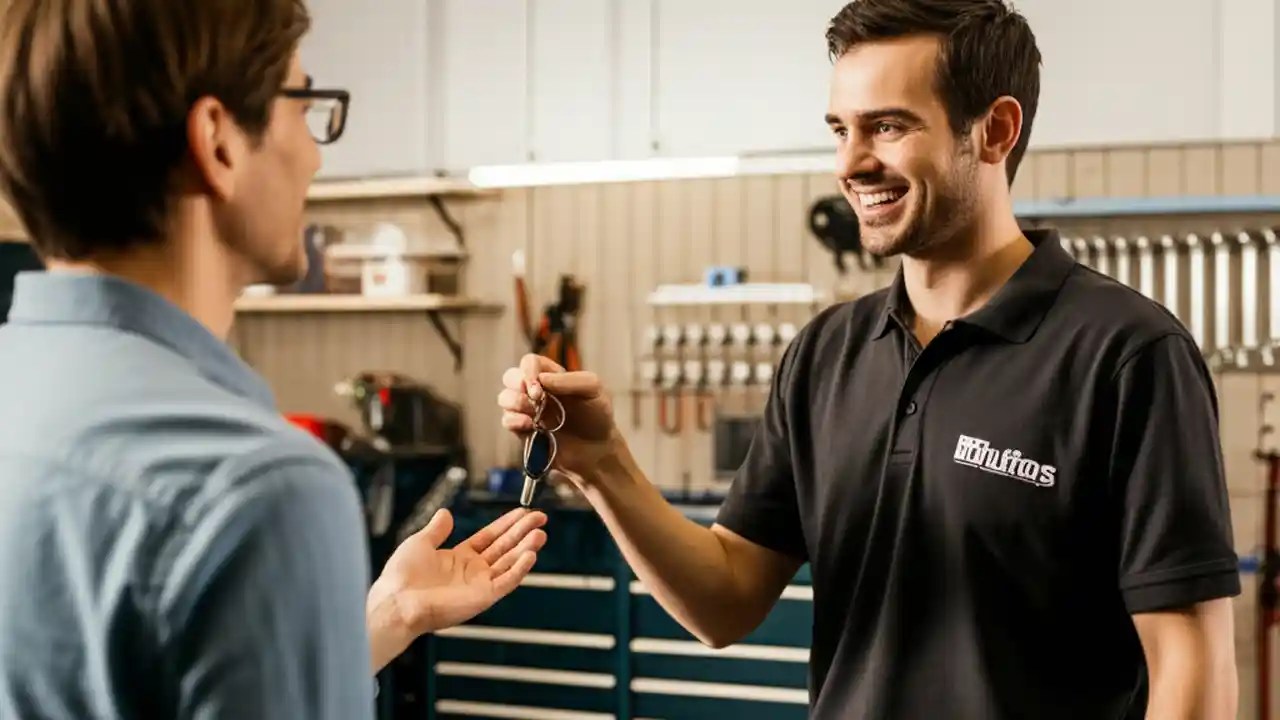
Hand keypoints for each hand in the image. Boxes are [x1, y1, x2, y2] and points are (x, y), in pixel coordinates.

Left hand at [366, 507, 546, 671]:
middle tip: (540, 518)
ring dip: (526, 547)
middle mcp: (473, 571)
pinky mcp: (483, 597)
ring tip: (540, 533)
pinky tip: (531, 554)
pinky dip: (520, 568)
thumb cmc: (402, 576)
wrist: (397, 601)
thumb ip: (437, 529)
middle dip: (523, 532)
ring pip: (510, 562)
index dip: (507, 524)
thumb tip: (445, 513)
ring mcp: (479, 584)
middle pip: (505, 547)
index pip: (490, 538)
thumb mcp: (420, 543)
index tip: (522, 513)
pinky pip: (507, 581)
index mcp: (459, 558)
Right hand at [498, 353, 618, 480]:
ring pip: (504, 398)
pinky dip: (514, 421)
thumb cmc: (598, 416)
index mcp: (552, 376)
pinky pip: (507, 420)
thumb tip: (541, 379)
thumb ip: (569, 380)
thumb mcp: (592, 390)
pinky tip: (530, 426)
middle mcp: (537, 391)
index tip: (539, 387)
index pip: (529, 362)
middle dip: (516, 384)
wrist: (597, 451)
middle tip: (535, 398)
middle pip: (510, 377)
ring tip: (533, 414)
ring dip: (514, 402)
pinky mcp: (524, 431)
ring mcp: (529, 411)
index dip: (528, 371)